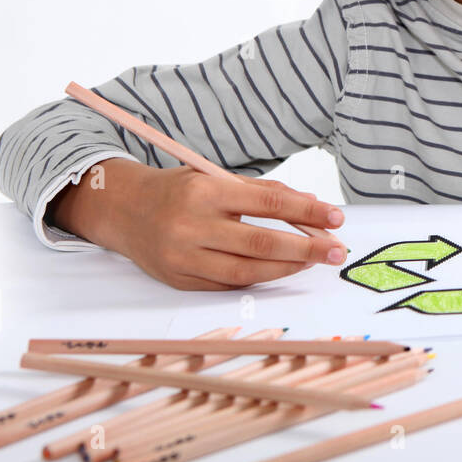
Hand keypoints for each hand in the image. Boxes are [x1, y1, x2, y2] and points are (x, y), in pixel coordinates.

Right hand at [112, 165, 347, 290]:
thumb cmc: (180, 190)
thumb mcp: (217, 177)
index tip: (336, 217)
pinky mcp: (180, 280)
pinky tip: (280, 269)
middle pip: (262, 243)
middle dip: (307, 248)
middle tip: (337, 250)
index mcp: (205, 191)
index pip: (269, 203)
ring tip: (312, 261)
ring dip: (287, 268)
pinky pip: (229, 284)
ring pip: (248, 271)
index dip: (307, 211)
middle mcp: (192, 225)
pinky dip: (259, 277)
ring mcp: (184, 257)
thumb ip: (263, 192)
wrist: (124, 210)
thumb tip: (312, 205)